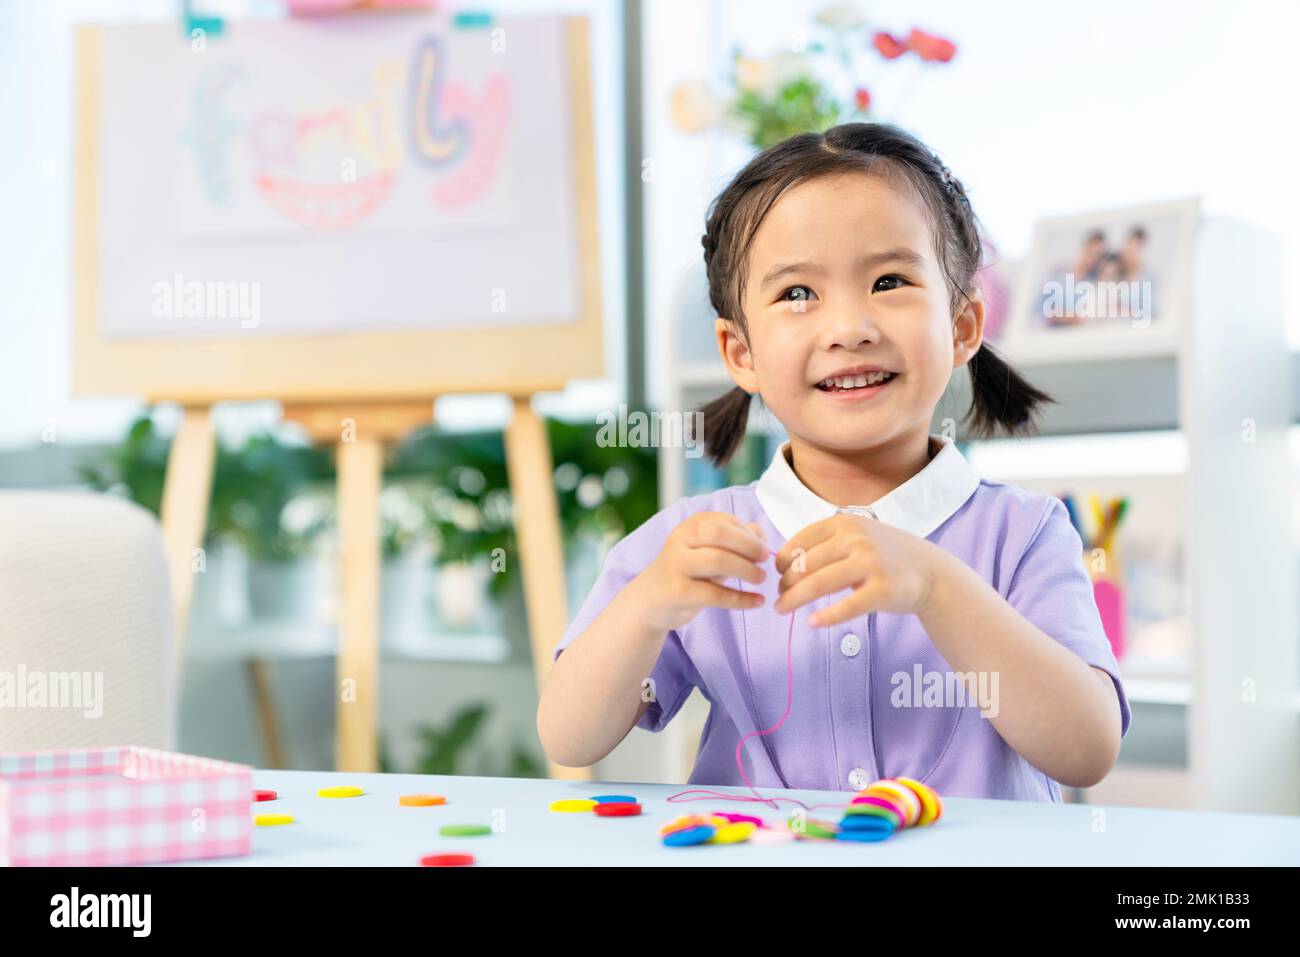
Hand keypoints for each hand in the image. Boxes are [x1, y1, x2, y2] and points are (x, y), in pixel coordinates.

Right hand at [637, 512, 768, 630]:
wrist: (649, 600)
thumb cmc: (686, 573)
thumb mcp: (707, 552)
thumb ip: (733, 540)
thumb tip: (761, 533)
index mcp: (689, 526)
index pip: (724, 521)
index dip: (748, 534)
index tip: (763, 547)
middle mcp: (680, 540)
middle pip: (720, 534)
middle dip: (749, 546)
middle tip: (764, 560)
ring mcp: (676, 565)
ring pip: (718, 560)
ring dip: (746, 570)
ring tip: (761, 579)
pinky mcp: (677, 592)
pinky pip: (716, 594)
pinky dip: (741, 599)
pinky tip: (757, 602)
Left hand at [772, 512, 938, 625]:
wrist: (932, 572)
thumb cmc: (886, 555)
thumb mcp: (858, 535)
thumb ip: (827, 542)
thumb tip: (784, 560)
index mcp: (845, 523)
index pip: (799, 541)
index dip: (782, 561)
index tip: (777, 575)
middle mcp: (856, 539)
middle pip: (805, 564)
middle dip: (785, 583)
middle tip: (779, 597)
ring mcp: (870, 563)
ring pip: (818, 584)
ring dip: (794, 599)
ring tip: (781, 609)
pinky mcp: (882, 590)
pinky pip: (845, 607)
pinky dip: (825, 617)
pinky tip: (811, 623)